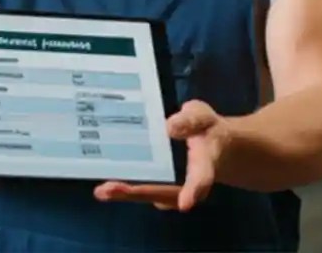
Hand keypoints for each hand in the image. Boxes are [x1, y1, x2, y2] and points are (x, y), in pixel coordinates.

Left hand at [94, 100, 227, 211]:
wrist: (218, 149)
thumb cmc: (207, 129)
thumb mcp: (202, 117)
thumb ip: (190, 120)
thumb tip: (170, 127)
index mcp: (205, 163)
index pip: (202, 177)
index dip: (194, 190)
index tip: (185, 204)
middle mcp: (190, 185)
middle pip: (166, 194)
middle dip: (139, 193)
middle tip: (109, 191)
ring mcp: (176, 193)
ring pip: (152, 196)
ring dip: (127, 194)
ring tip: (103, 191)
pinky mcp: (163, 193)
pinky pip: (145, 193)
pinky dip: (127, 189)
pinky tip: (105, 185)